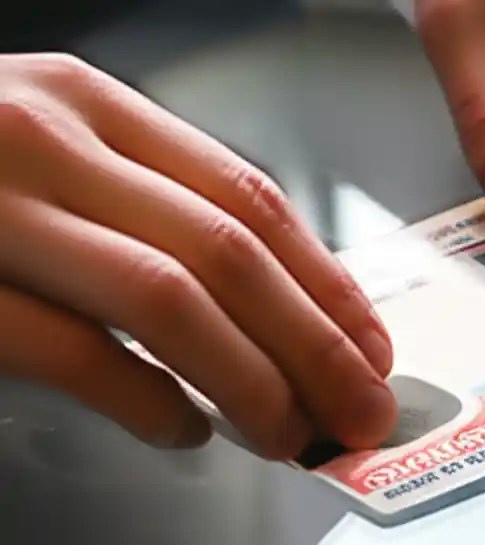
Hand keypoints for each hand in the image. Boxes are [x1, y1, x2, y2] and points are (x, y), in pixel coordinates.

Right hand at [0, 54, 397, 459]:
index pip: (250, 198)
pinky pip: (71, 353)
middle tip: (363, 411)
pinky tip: (185, 432)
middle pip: (230, 253)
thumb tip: (272, 307)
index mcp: (87, 104)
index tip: (373, 347)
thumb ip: (143, 205)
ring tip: (290, 434)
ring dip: (253, 381)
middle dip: (317, 346)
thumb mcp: (47, 153)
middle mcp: (44, 139)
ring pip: (169, 301)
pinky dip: (147, 401)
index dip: (327, 284)